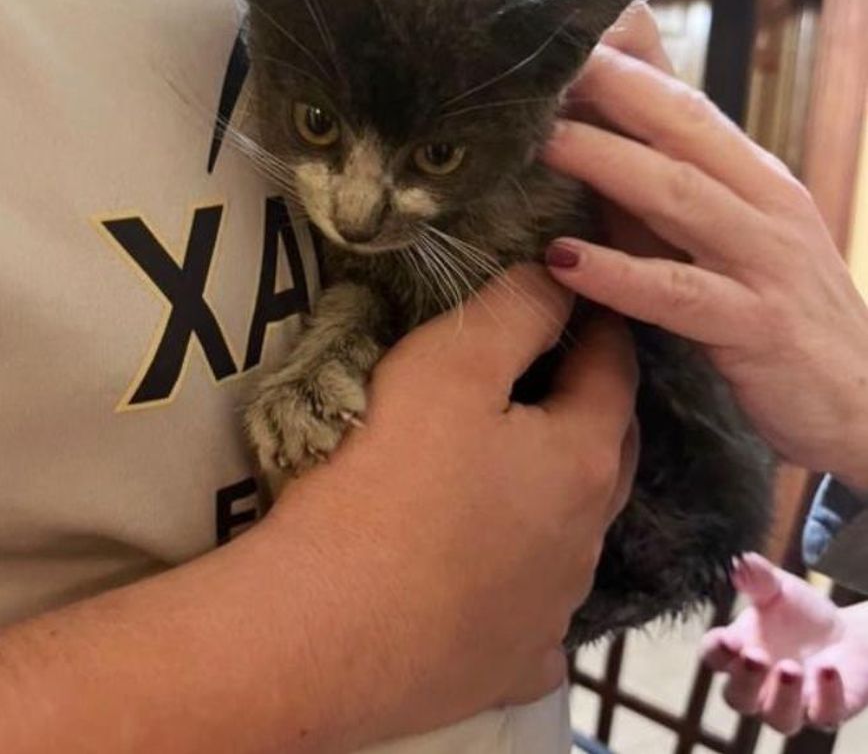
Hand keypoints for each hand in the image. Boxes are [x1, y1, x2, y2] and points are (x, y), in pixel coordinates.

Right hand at [270, 264, 638, 745]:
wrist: (326, 632)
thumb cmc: (388, 480)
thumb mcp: (449, 367)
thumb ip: (514, 311)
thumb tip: (560, 276)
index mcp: (582, 458)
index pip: (614, 370)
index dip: (599, 326)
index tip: (579, 300)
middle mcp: (587, 538)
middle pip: (609, 450)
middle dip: (591, 404)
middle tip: (552, 374)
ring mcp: (554, 610)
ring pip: (575, 532)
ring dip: (558, 492)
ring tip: (516, 467)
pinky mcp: (511, 663)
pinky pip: (537, 619)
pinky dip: (527, 587)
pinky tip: (500, 583)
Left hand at [540, 3, 867, 491]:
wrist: (863, 399)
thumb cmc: (776, 310)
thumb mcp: (721, 238)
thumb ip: (661, 193)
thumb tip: (585, 143)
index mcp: (754, 177)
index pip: (686, 106)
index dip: (625, 69)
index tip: (563, 39)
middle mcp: (764, 205)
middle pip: (683, 129)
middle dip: (613, 90)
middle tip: (544, 63)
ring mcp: (765, 261)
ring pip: (679, 196)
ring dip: (606, 162)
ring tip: (541, 141)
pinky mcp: (756, 326)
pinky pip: (678, 293)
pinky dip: (619, 274)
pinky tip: (563, 260)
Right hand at [701, 554, 867, 733]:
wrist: (847, 632)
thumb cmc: (800, 612)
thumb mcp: (778, 589)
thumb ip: (758, 578)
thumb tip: (740, 560)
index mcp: (738, 652)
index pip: (713, 658)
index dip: (716, 651)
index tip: (727, 637)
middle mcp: (758, 685)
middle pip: (737, 699)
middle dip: (744, 680)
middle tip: (755, 656)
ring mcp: (792, 704)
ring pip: (778, 718)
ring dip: (782, 697)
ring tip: (790, 667)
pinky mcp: (826, 712)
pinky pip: (823, 716)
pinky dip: (825, 695)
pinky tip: (828, 669)